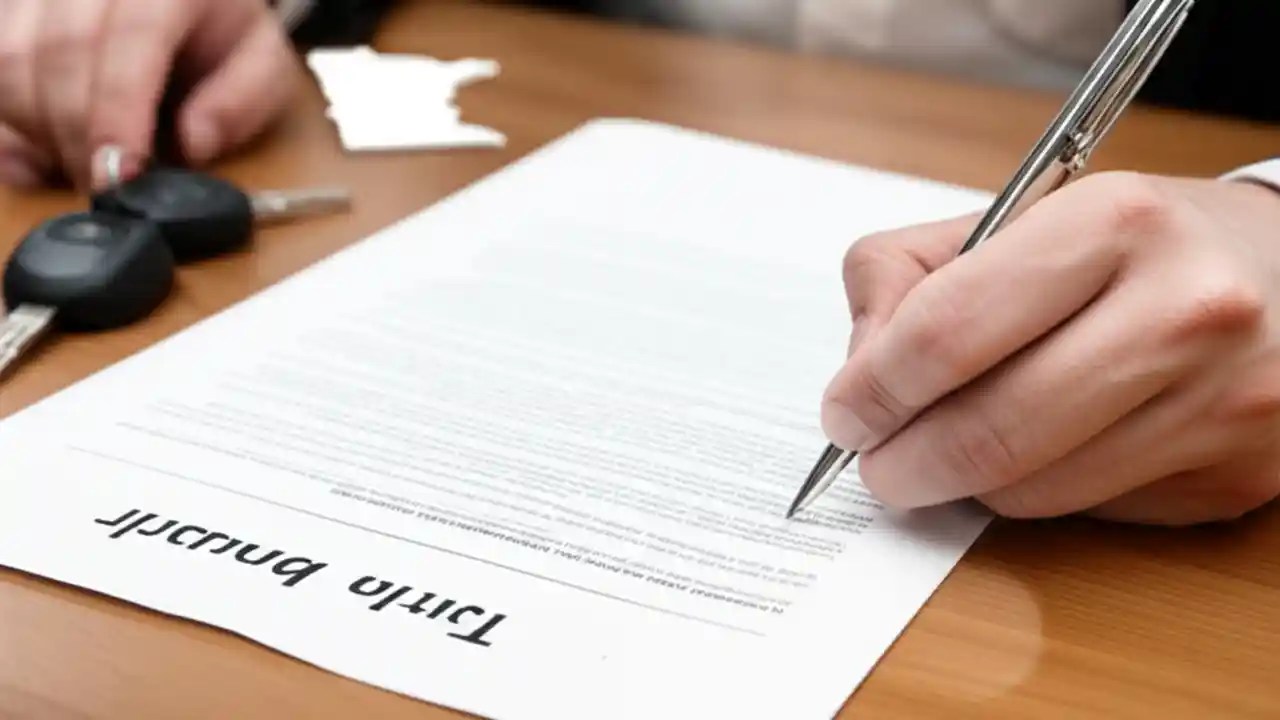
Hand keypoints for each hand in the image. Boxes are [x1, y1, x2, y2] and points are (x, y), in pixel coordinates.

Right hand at [0, 0, 298, 189]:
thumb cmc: (224, 28)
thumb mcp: (263, 62)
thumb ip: (241, 101)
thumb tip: (194, 145)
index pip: (129, 42)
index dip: (116, 116)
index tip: (118, 175)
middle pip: (59, 53)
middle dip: (74, 135)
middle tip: (100, 188)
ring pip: (12, 59)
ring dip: (36, 128)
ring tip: (78, 167)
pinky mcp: (17, 7)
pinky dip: (9, 118)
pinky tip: (39, 152)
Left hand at [823, 171, 1279, 525]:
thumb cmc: (1134, 243)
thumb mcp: (1019, 214)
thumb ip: (909, 274)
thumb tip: (860, 370)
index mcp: (1116, 221)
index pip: (948, 331)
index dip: (872, 388)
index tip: (845, 411)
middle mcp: (1186, 312)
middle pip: (987, 433)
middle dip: (902, 462)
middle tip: (876, 460)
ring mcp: (1223, 404)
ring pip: (1032, 491)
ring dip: (965, 483)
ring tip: (951, 447)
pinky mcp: (1237, 475)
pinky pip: (1089, 511)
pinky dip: (1039, 491)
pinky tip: (1045, 447)